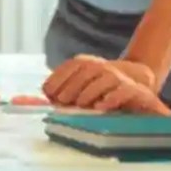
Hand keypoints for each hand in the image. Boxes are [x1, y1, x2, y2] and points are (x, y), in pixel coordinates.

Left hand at [43, 56, 170, 112]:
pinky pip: (123, 91)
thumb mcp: (80, 86)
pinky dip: (111, 98)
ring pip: (104, 79)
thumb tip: (31, 98)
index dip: (59, 78)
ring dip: (89, 92)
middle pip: (86, 71)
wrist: (138, 79)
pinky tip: (101, 107)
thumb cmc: (100, 88)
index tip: (48, 92)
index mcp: (86, 63)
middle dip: (72, 86)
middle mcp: (101, 67)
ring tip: (80, 103)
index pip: (72, 65)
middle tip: (62, 101)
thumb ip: (59, 92)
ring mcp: (118, 77)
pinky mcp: (134, 89)